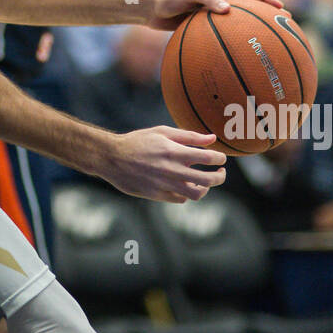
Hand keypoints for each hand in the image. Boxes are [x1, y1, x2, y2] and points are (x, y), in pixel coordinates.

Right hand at [97, 125, 226, 203]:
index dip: (220, 158)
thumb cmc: (138, 141)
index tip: (221, 158)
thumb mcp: (162, 132)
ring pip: (196, 194)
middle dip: (220, 176)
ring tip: (205, 182)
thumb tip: (212, 138)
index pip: (208, 157)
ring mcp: (165, 185)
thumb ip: (188, 136)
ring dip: (206, 188)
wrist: (112, 158)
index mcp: (174, 152)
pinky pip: (181, 199)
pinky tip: (185, 185)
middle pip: (208, 180)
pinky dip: (187, 193)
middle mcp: (172, 170)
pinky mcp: (157, 195)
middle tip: (221, 172)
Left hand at [146, 0, 283, 31]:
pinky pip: (223, 35)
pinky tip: (237, 58)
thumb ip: (207, 0)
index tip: (281, 9)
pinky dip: (232, 43)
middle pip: (248, 8)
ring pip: (238, 22)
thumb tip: (228, 10)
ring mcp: (212, 14)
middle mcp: (219, 1)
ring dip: (252, 31)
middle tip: (284, 25)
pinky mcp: (204, 26)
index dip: (266, 0)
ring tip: (267, 44)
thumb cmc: (169, 0)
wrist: (151, 9)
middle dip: (266, 15)